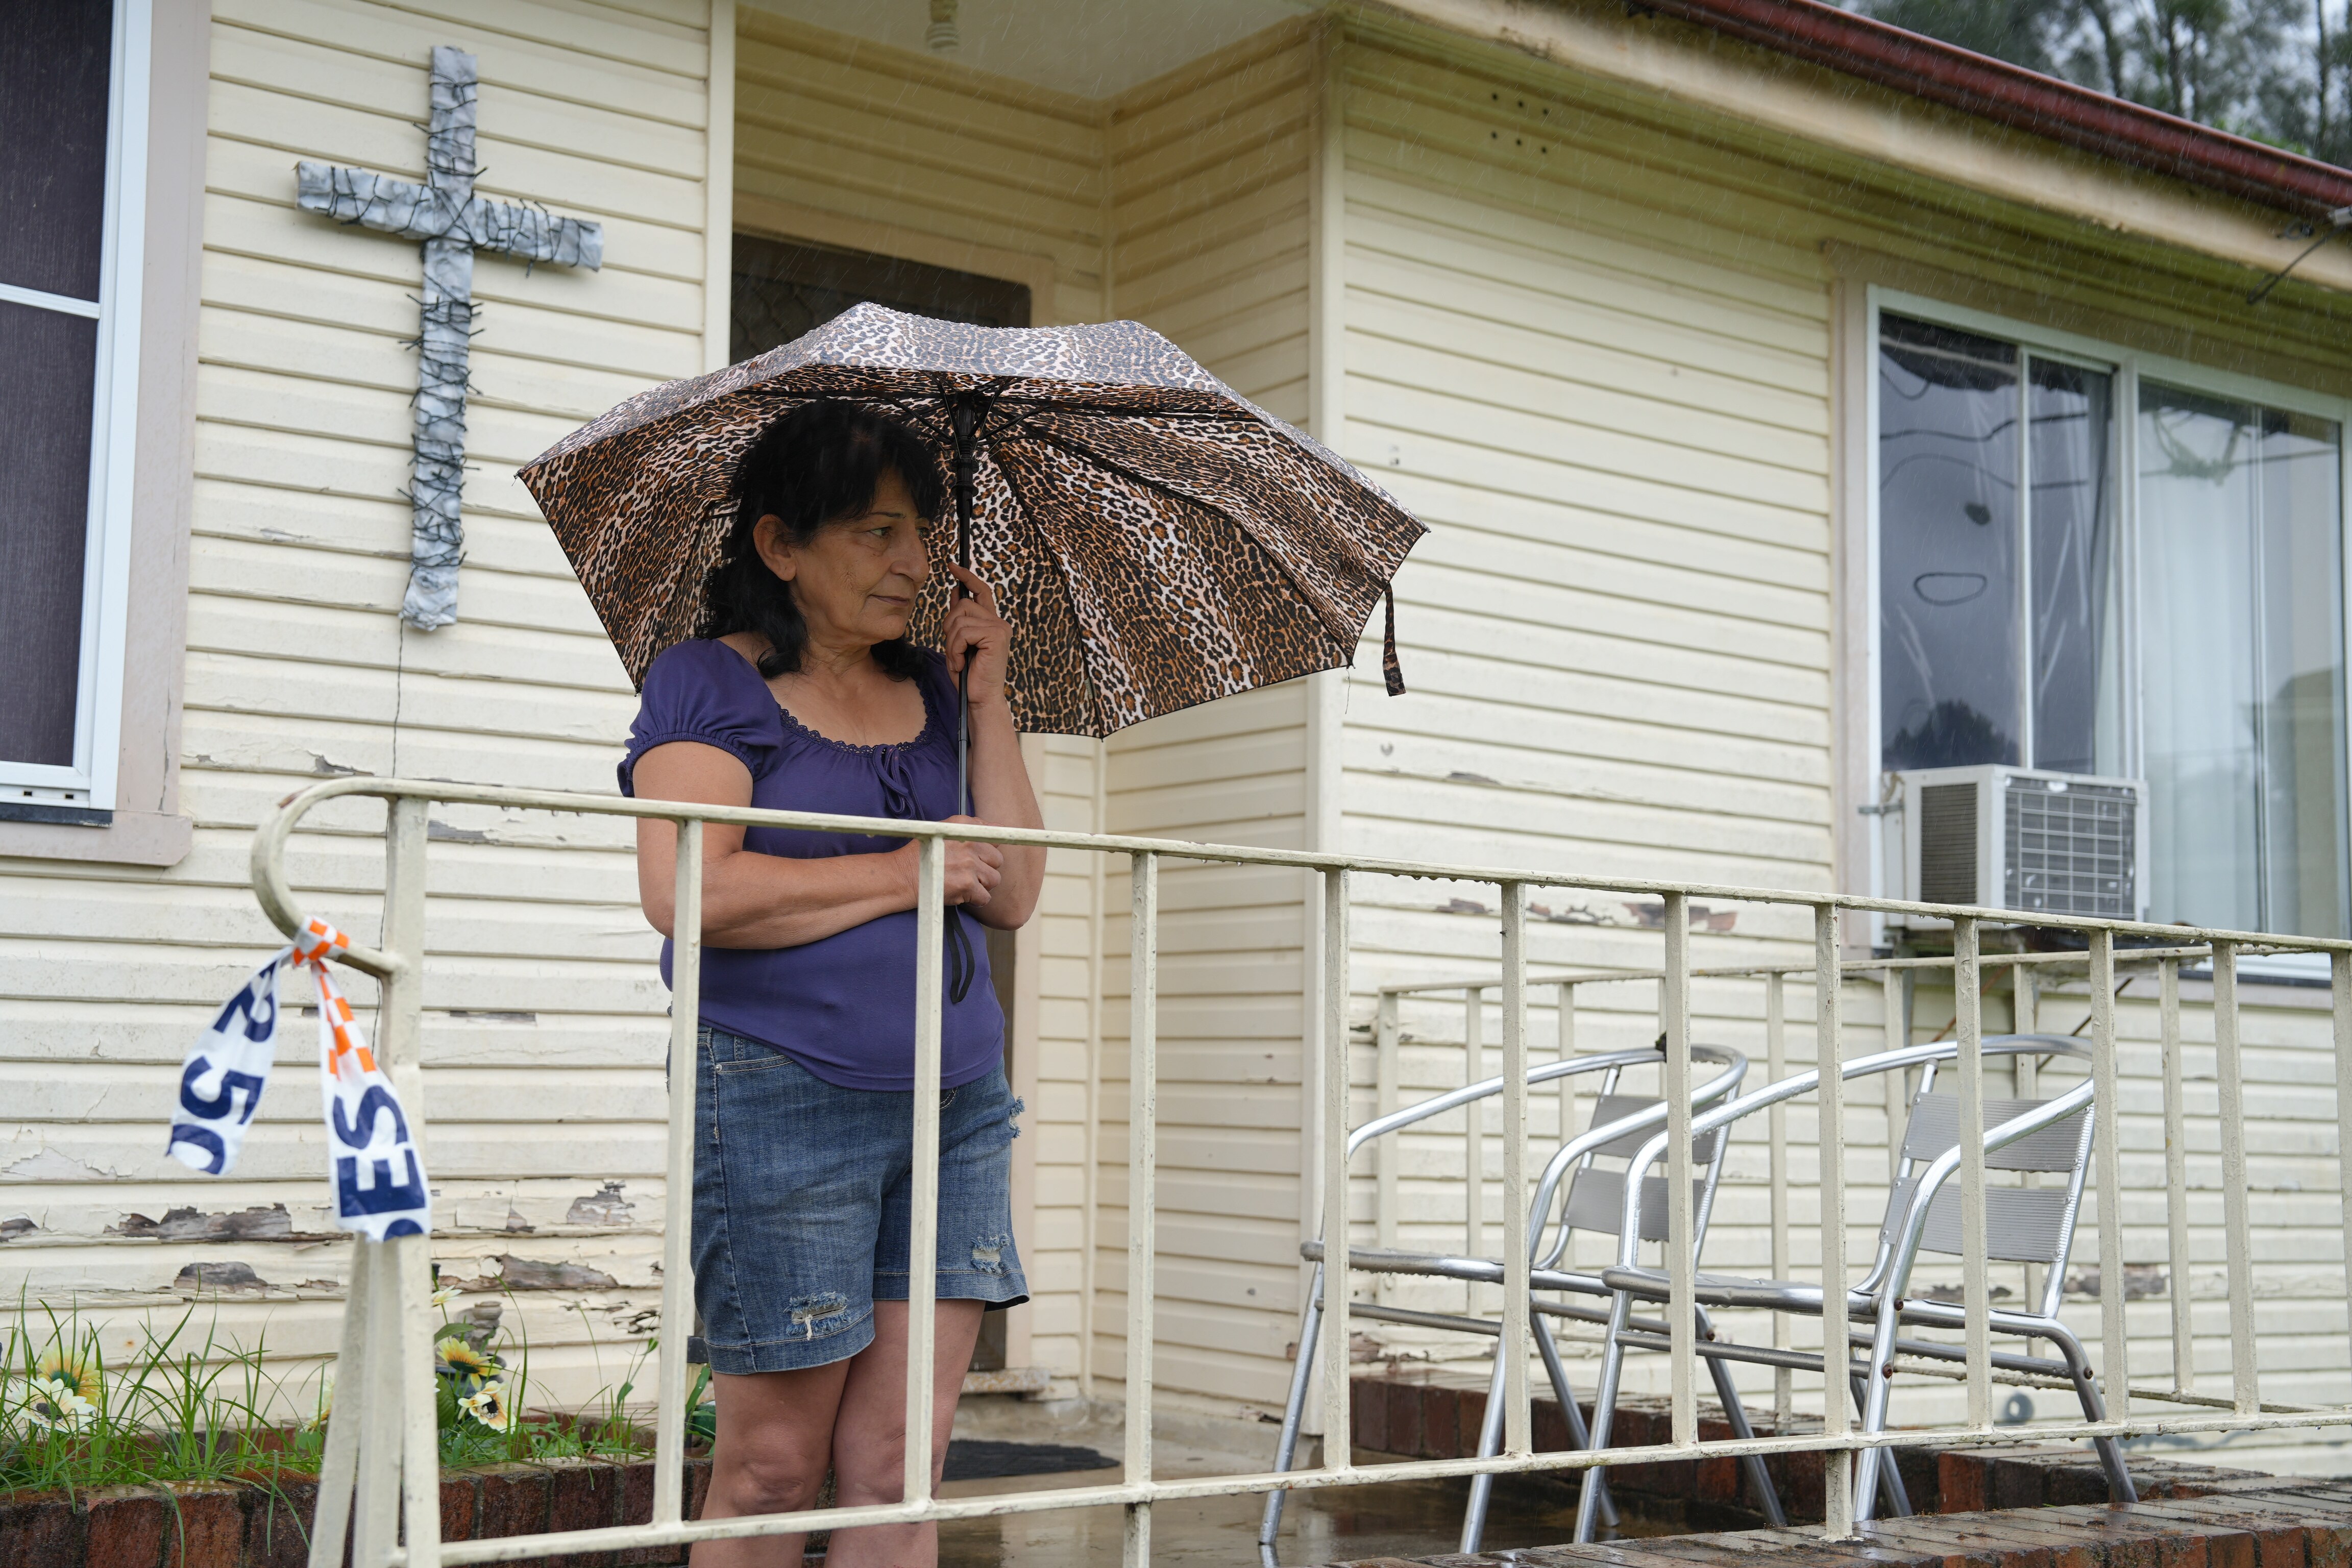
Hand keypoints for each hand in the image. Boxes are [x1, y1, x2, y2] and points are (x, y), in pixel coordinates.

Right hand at [898, 816, 1003, 907]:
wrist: (901, 877)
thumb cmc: (919, 856)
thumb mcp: (940, 830)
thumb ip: (967, 829)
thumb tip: (995, 830)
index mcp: (963, 826)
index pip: (995, 834)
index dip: (988, 848)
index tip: (981, 855)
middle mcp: (968, 842)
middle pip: (997, 859)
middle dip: (985, 868)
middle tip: (967, 872)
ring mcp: (969, 864)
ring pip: (994, 879)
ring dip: (981, 884)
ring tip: (963, 883)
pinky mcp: (967, 885)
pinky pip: (985, 897)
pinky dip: (975, 900)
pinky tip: (961, 895)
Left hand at [941, 564, 1011, 707]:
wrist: (979, 700)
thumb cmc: (969, 676)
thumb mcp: (958, 643)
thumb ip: (960, 619)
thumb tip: (956, 592)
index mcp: (992, 623)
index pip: (981, 591)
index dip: (967, 576)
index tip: (952, 566)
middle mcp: (999, 623)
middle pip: (963, 604)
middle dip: (949, 626)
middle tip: (953, 650)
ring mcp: (999, 629)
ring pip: (960, 619)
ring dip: (951, 642)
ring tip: (958, 660)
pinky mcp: (996, 637)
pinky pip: (963, 632)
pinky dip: (955, 649)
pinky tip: (961, 664)